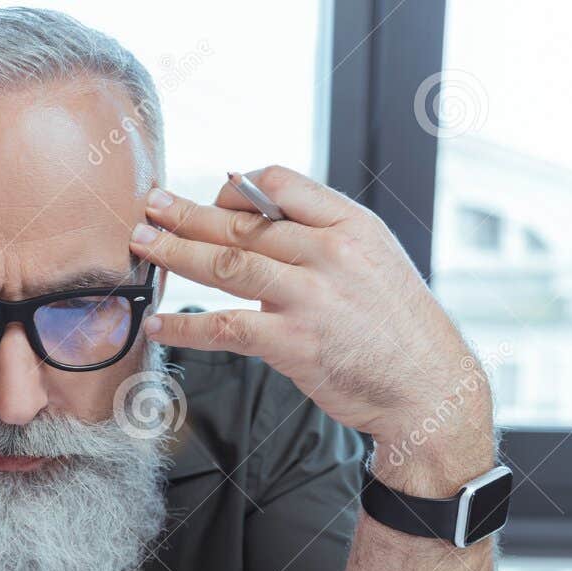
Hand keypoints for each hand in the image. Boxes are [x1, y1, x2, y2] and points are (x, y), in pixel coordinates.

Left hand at [131, 166, 492, 492]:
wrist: (429, 387)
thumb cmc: (398, 327)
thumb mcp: (376, 261)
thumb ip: (324, 237)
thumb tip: (262, 213)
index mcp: (350, 225)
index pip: (281, 183)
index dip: (236, 186)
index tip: (210, 196)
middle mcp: (328, 253)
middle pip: (241, 221)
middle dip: (187, 212)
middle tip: (149, 205)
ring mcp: (310, 297)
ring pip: (227, 263)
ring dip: (176, 253)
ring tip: (142, 245)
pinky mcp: (294, 343)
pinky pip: (225, 327)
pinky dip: (186, 326)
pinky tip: (159, 324)